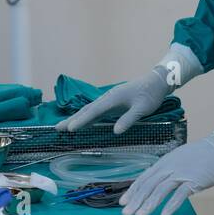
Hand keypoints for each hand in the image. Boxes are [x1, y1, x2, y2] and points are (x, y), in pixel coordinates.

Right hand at [55, 68, 172, 134]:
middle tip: (57, 128)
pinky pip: (96, 112)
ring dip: (76, 119)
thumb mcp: (143, 108)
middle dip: (72, 120)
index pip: (94, 111)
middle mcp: (107, 98)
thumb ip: (129, 119)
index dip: (81, 121)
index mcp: (113, 98)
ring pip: (89, 111)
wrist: (156, 82)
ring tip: (63, 127)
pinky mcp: (112, 104)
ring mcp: (109, 101)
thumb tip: (115, 132)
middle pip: (87, 110)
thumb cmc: (150, 95)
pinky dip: (86, 118)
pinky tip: (81, 125)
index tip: (70, 129)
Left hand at [120, 135, 213, 214]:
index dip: (132, 191)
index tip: (123, 202)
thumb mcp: (179, 160)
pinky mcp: (194, 180)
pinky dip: (171, 204)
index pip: (144, 178)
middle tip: (125, 212)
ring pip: (160, 189)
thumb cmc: (202, 155)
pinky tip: (164, 214)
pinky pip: (180, 193)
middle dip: (136, 200)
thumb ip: (167, 171)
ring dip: (149, 203)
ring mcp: (181, 174)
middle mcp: (169, 168)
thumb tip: (157, 183)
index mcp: (164, 163)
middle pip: (148, 185)